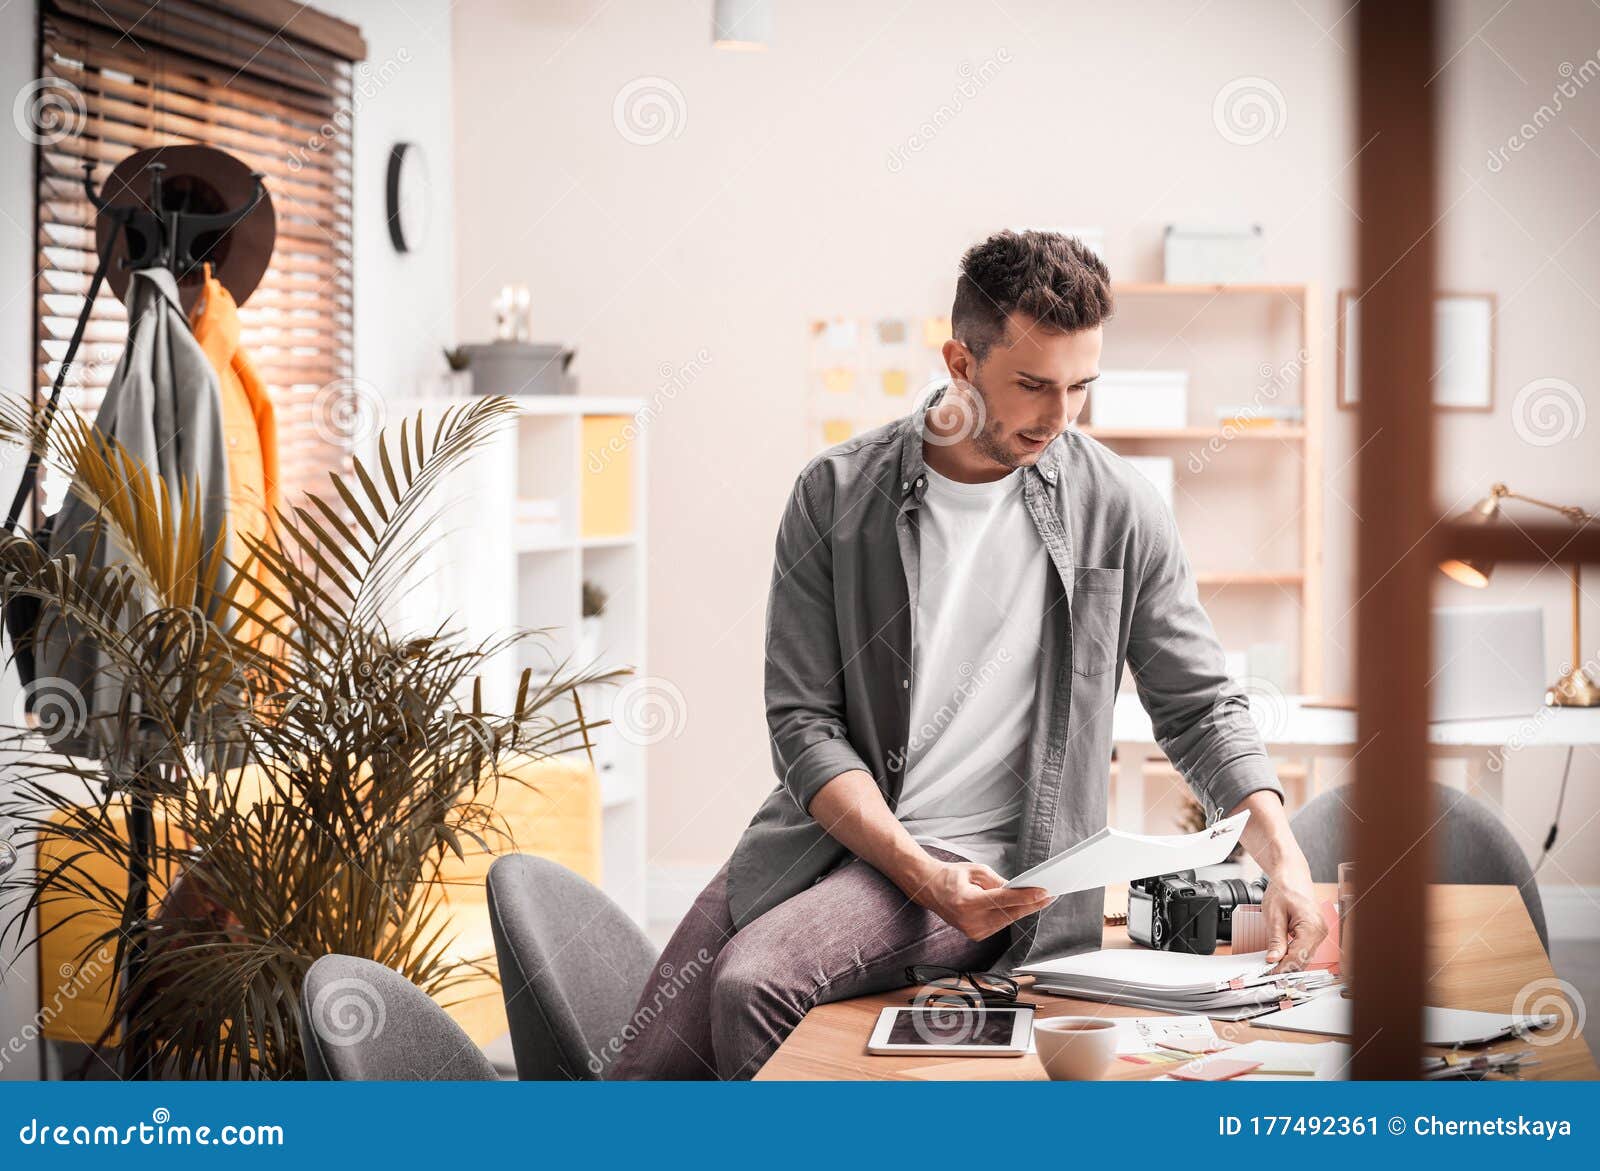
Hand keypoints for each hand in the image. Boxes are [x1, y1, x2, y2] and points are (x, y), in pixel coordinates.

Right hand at [908, 859, 1053, 940]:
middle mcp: (970, 921)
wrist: (929, 889)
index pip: (1004, 901)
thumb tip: (1019, 889)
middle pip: (1009, 914)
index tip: (1044, 892)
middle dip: (1031, 904)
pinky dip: (1010, 915)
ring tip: (1040, 898)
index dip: (1026, 897)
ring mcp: (972, 931)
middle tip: (1049, 895)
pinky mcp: (976, 935)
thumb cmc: (951, 877)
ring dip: (1023, 910)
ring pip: (1007, 921)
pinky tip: (1022, 906)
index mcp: (968, 902)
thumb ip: (998, 882)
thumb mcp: (975, 871)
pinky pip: (1000, 925)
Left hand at [1261, 863, 1327, 973]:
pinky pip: (1305, 949)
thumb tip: (1273, 959)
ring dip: (1289, 962)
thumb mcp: (1273, 914)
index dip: (1283, 968)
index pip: (1298, 957)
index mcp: (1312, 927)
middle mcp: (1320, 932)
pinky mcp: (1314, 932)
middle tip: (1267, 973)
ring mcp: (1319, 933)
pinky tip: (1280, 957)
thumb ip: (1275, 939)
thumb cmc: (1284, 888)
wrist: (1291, 874)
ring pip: (1305, 956)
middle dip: (1286, 968)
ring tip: (1271, 966)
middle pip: (1303, 960)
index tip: (1269, 974)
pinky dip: (1293, 955)